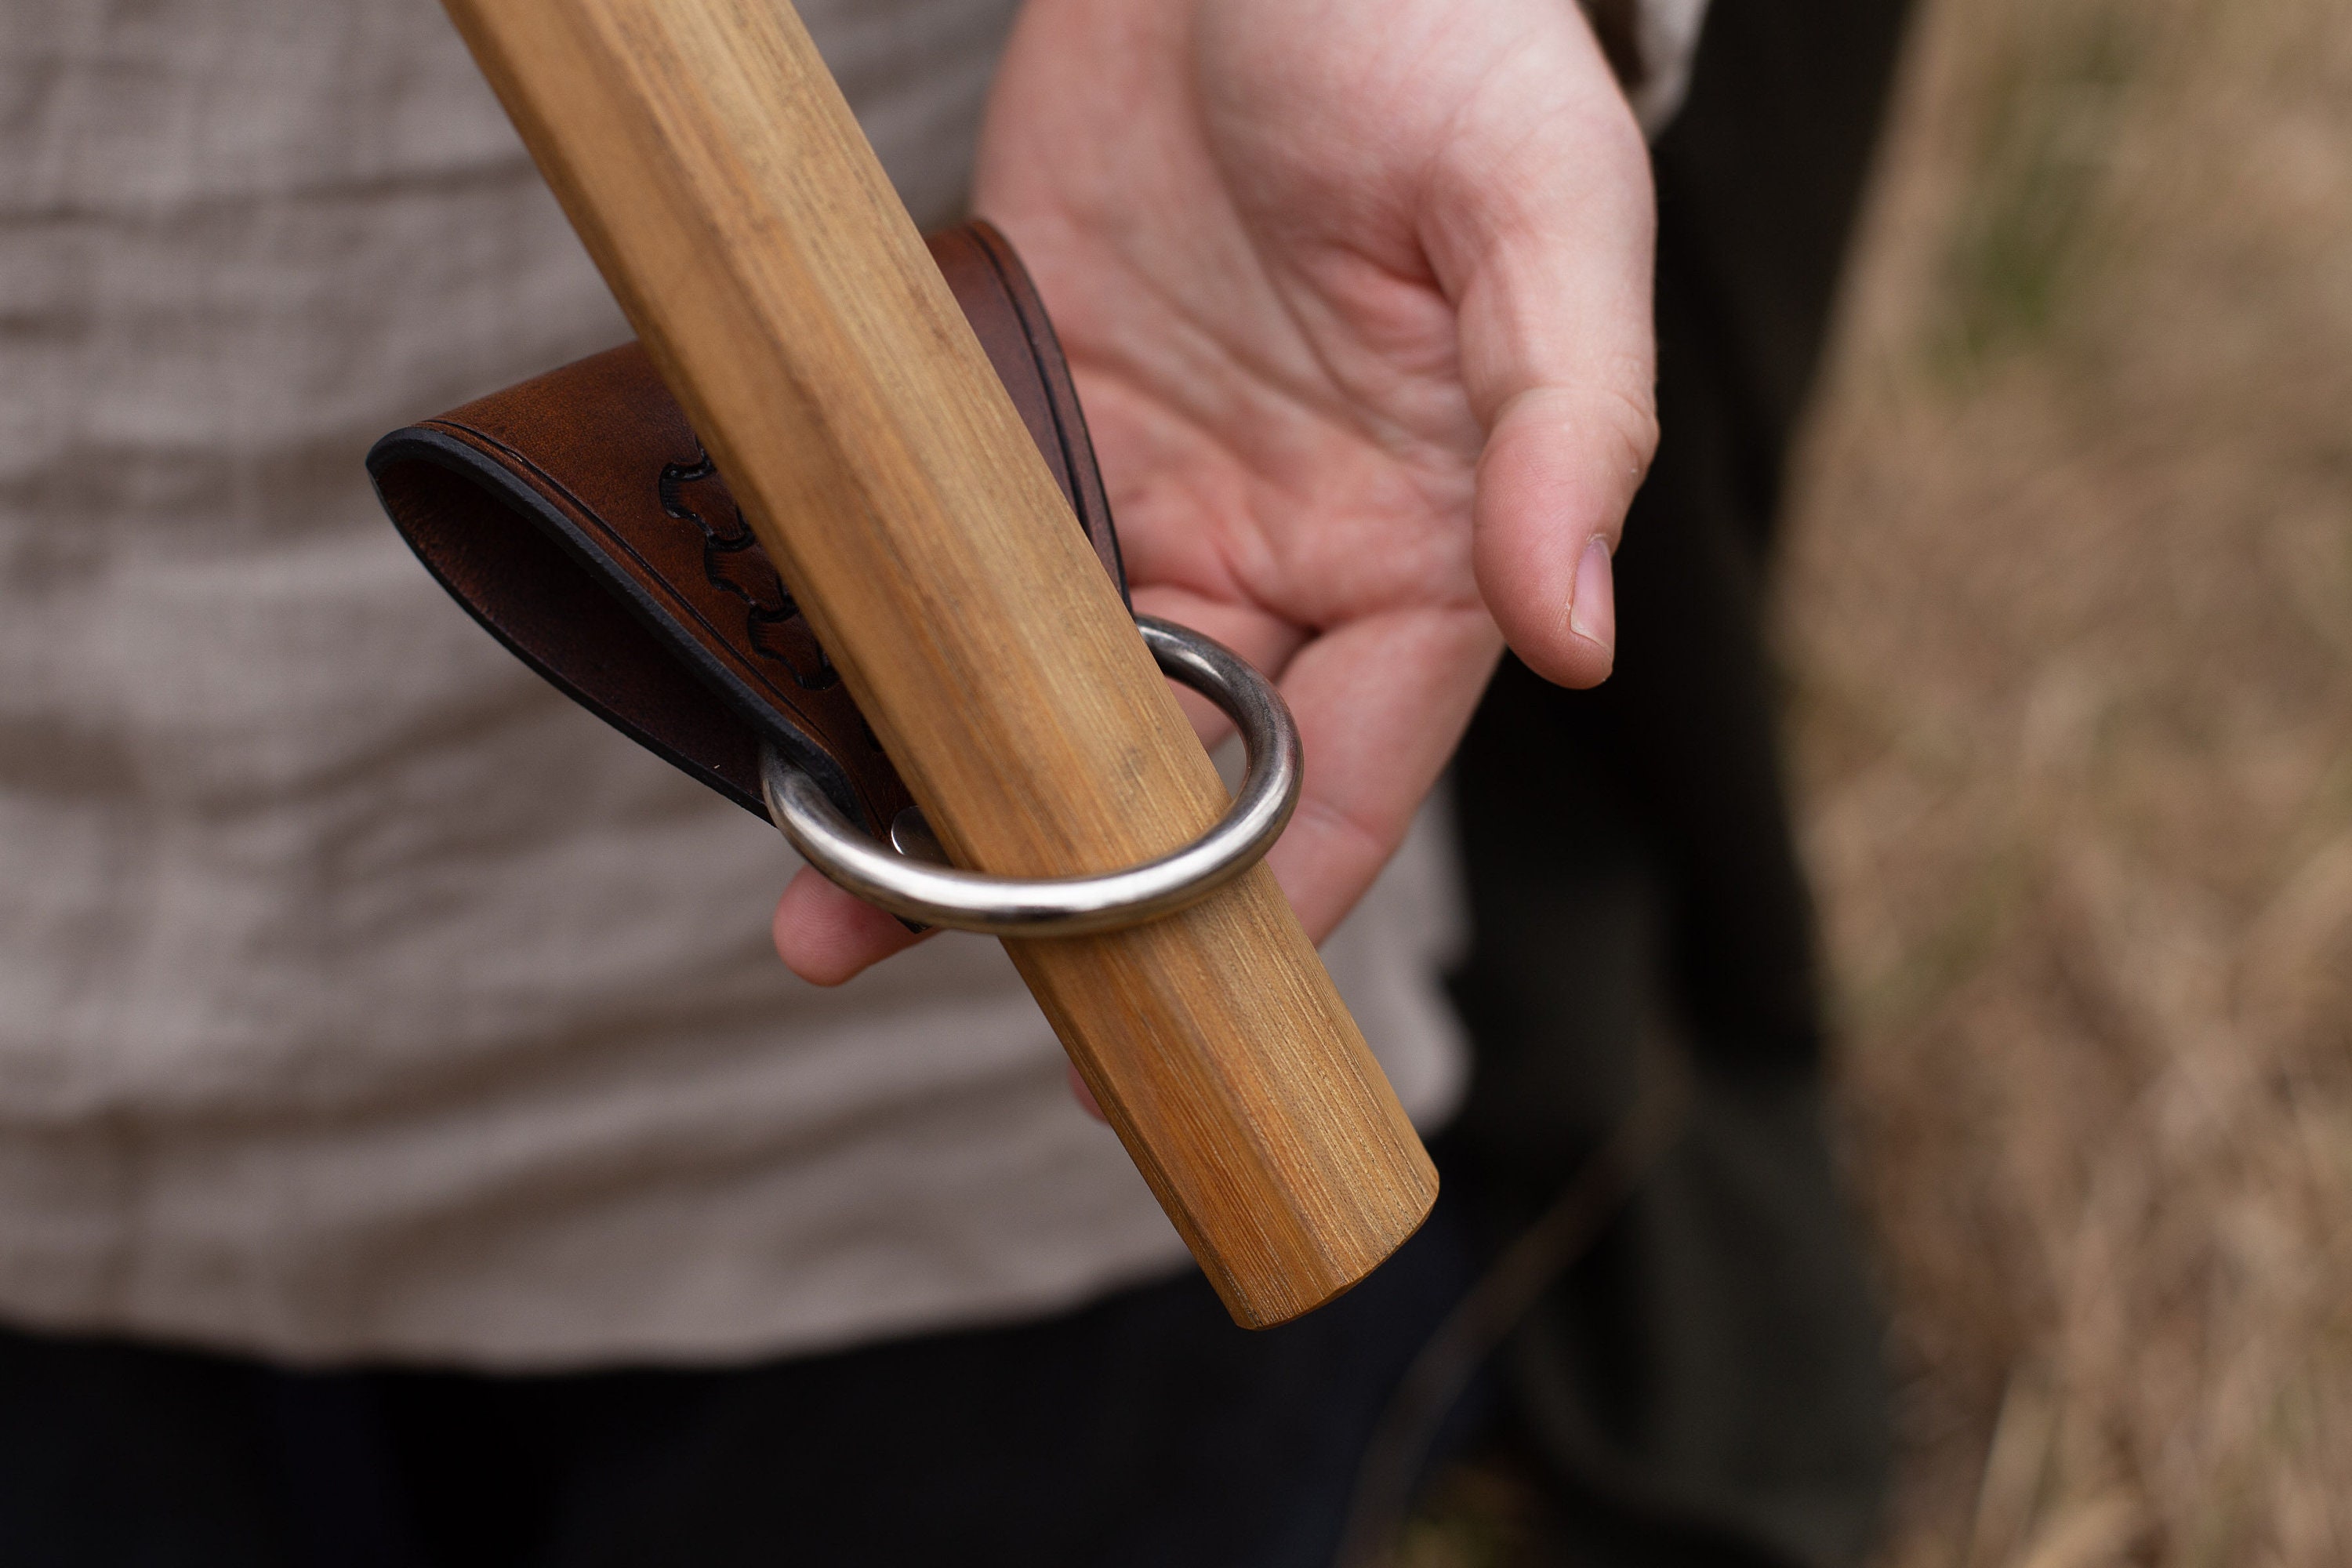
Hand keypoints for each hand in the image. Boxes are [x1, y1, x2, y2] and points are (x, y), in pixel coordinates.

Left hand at [774, 0, 1655, 983]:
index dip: (1265, 905)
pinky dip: (889, 647)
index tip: (1168, 1029)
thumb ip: (1572, 430)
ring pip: (1048, 693)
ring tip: (825, 911)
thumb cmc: (1444, 32)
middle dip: (1068, 888)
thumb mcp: (1546, 215)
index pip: (1350, 770)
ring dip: (950, 795)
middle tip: (938, 971)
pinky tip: (805, 720)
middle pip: (1175, 769)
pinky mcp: (1032, 420)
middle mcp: (1287, 551)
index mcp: (1429, 544)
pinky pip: (960, 564)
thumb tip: (1582, 642)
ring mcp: (1151, 494)